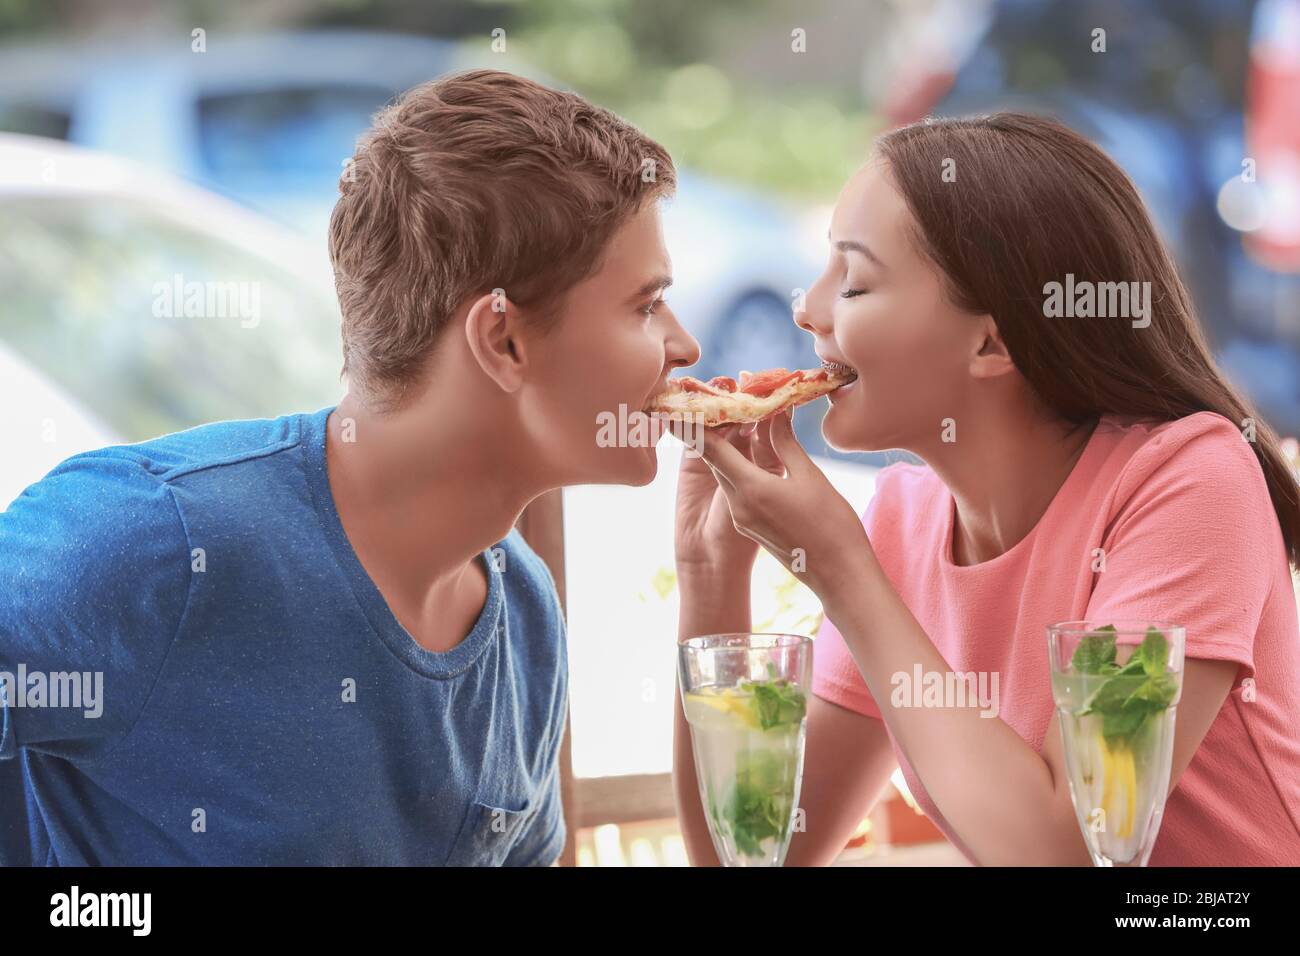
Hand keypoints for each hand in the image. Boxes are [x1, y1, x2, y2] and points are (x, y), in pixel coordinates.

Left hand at [687, 409, 873, 601]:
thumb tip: (774, 414)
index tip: (682, 406)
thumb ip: (785, 443)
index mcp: (750, 489)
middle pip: (717, 459)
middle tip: (726, 403)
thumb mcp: (809, 477)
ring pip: (728, 474)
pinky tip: (758, 453)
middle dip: (719, 431)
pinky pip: (739, 489)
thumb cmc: (831, 526)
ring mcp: (743, 518)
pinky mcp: (751, 527)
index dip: (695, 425)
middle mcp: (738, 504)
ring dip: (732, 449)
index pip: (710, 449)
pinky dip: (743, 468)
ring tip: (745, 420)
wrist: (839, 576)